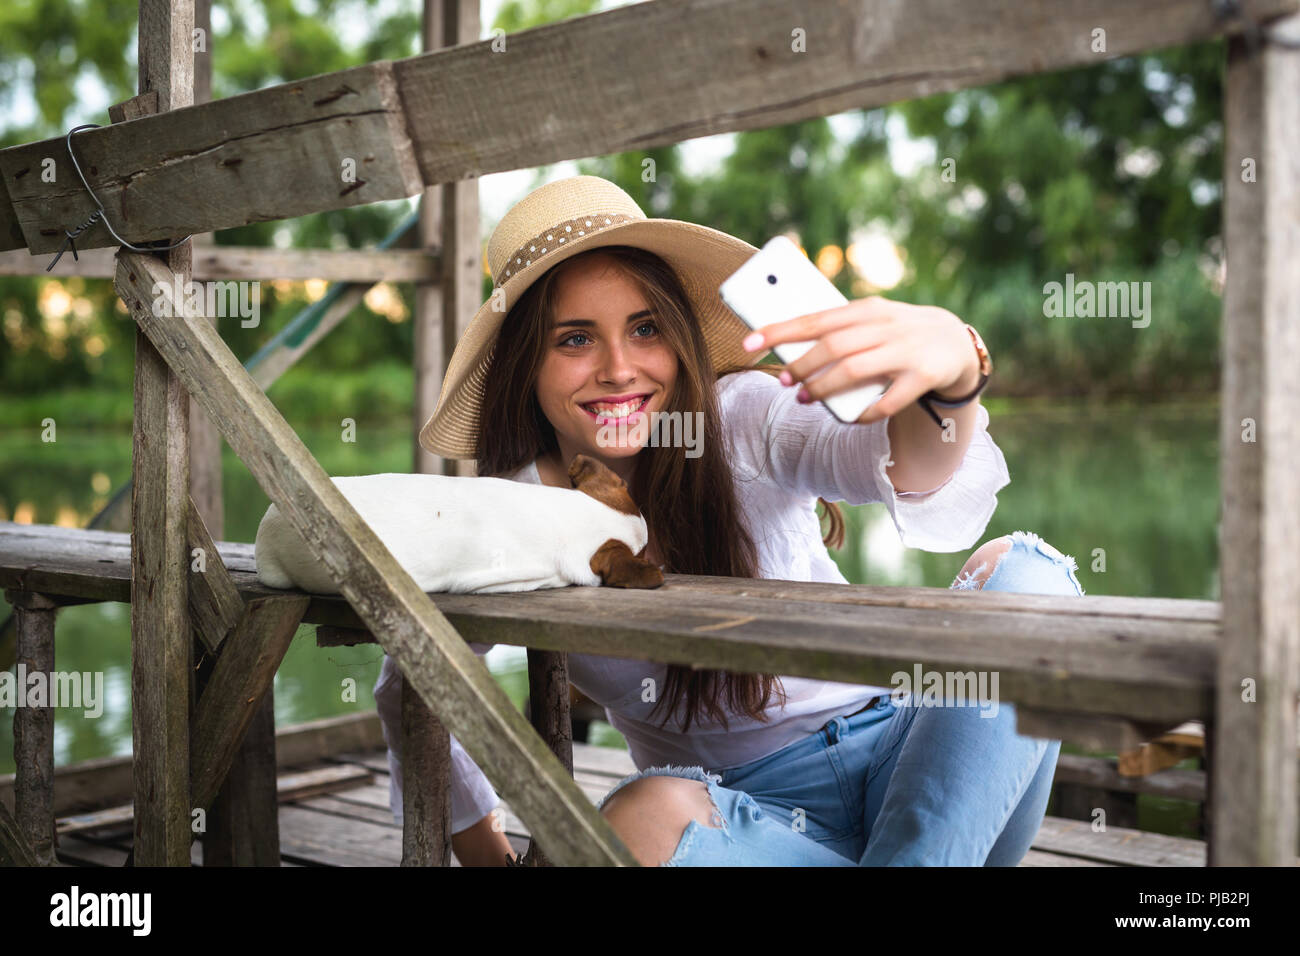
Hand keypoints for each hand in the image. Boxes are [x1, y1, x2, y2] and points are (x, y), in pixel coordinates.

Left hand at [740, 295, 981, 424]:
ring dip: (824, 388)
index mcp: (868, 309)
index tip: (749, 341)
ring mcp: (906, 352)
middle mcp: (886, 327)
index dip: (780, 330)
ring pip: (856, 370)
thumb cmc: (898, 333)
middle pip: (834, 345)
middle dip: (802, 364)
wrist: (957, 344)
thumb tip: (789, 348)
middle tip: (782, 380)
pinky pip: (887, 402)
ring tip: (803, 398)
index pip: (816, 318)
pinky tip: (849, 418)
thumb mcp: (872, 321)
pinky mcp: (923, 377)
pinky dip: (864, 412)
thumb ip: (838, 330)